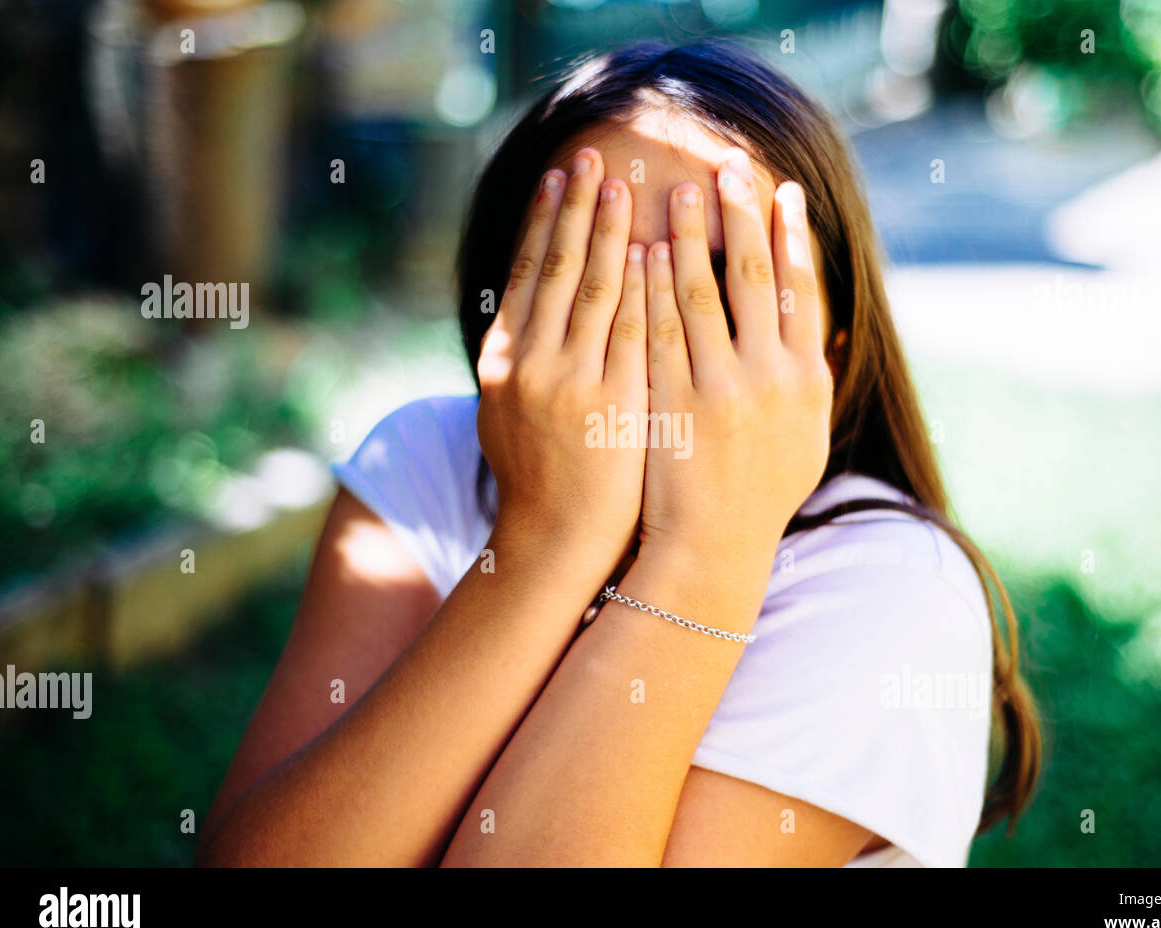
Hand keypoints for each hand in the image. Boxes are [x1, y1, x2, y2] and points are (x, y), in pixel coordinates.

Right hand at [476, 148, 648, 563]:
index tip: (562, 177)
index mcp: (503, 358)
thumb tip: (524, 317)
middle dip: (579, 208)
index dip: (546, 220)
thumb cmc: (537, 478)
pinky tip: (658, 249)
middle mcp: (529, 362)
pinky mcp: (612, 402)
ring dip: (613, 231)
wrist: (556, 540)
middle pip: (559, 266)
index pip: (527, 272)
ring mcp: (570, 381)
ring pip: (596, 288)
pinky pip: (633, 329)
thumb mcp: (507, 413)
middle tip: (595, 156)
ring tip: (629, 184)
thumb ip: (518, 361)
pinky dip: (643, 286)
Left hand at [639, 148, 832, 572]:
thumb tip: (821, 330)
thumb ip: (813, 380)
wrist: (714, 551)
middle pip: (756, 278)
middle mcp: (771, 379)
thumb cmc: (761, 497)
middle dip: (742, 216)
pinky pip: (659, 331)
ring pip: (702, 294)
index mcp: (807, 381)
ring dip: (687, 236)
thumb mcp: (805, 440)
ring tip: (673, 191)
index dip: (792, 237)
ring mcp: (721, 390)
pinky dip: (650, 287)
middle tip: (727, 166)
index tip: (783, 192)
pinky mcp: (674, 403)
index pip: (802, 291)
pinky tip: (638, 251)